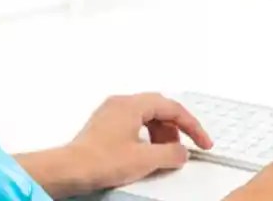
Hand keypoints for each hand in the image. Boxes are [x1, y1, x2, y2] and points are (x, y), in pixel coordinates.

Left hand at [61, 92, 213, 191]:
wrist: (70, 169)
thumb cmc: (99, 161)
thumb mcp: (145, 160)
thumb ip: (171, 154)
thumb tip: (181, 152)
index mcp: (132, 105)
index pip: (172, 108)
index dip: (192, 126)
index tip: (202, 141)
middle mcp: (120, 103)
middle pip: (159, 108)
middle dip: (176, 128)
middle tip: (186, 146)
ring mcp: (110, 113)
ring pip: (146, 116)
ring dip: (161, 133)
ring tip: (166, 153)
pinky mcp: (104, 125)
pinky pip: (134, 123)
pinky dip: (147, 136)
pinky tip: (148, 152)